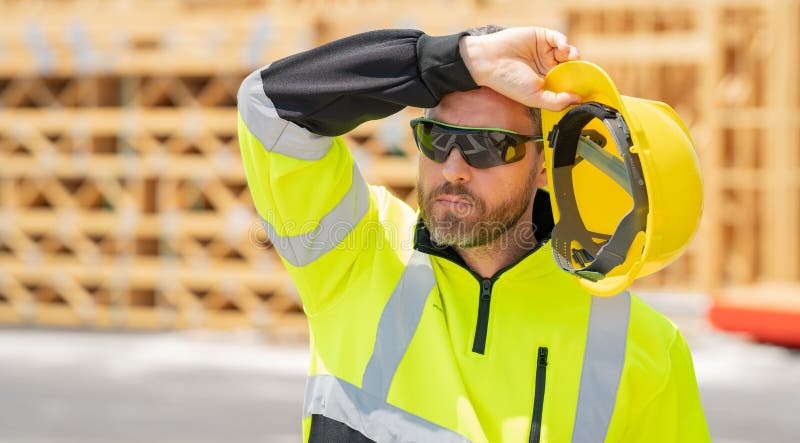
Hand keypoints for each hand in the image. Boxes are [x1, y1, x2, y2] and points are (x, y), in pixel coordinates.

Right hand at [459, 27, 581, 110]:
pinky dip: (564, 43)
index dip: (577, 84)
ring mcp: (544, 51)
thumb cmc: (508, 82)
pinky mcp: (541, 36)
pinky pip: (559, 38)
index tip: (586, 88)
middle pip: (570, 66)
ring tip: (571, 58)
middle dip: (577, 68)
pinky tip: (563, 49)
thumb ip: (556, 101)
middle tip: (580, 71)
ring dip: (573, 55)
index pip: (567, 83)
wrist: (490, 62)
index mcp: (545, 82)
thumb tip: (578, 100)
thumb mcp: (534, 98)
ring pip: (567, 52)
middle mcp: (546, 67)